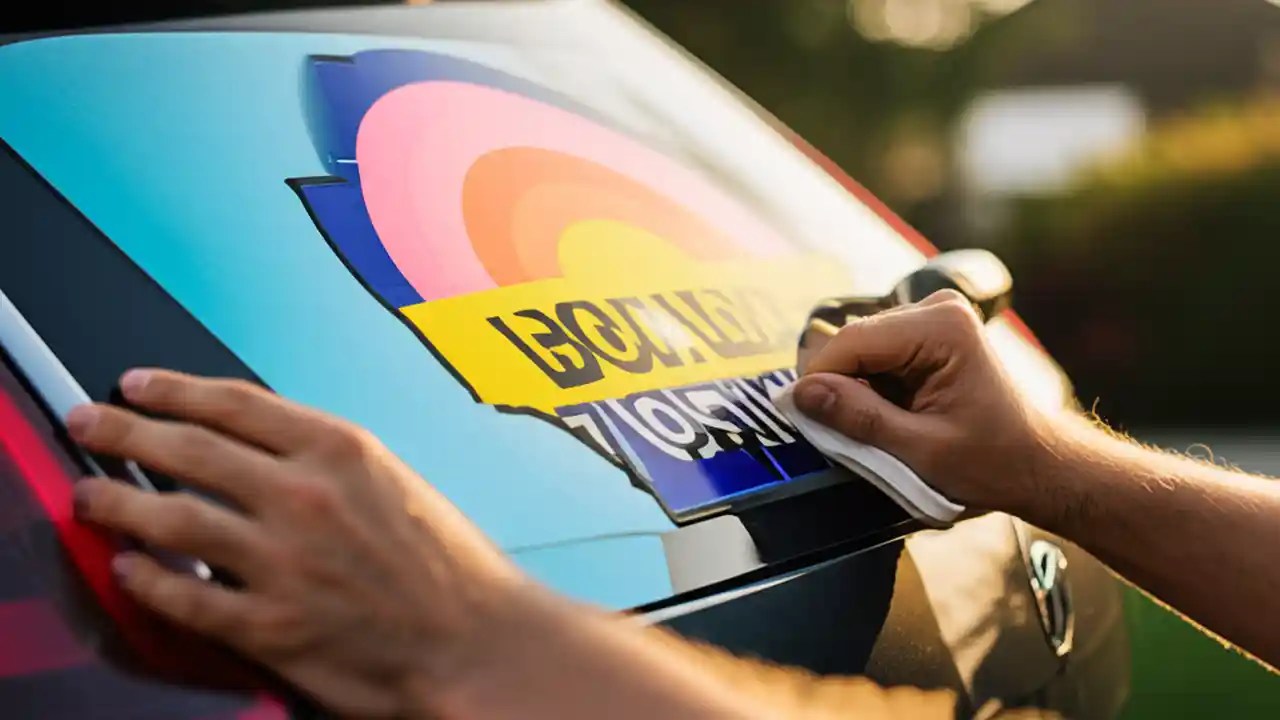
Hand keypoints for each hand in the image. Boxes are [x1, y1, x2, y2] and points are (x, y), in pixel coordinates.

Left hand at [67, 370, 529, 717]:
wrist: (479, 641)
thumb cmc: (447, 566)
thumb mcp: (394, 481)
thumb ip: (326, 461)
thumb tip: (257, 452)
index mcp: (341, 451)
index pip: (235, 404)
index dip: (175, 389)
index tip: (138, 385)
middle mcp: (305, 496)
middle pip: (188, 450)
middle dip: (124, 431)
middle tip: (89, 421)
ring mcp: (283, 561)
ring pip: (173, 519)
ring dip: (117, 503)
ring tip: (90, 496)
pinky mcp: (271, 626)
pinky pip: (186, 599)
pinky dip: (146, 583)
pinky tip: (127, 571)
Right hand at [793, 290, 1063, 513]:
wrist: (1037, 463)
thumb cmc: (994, 461)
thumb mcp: (921, 451)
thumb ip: (858, 418)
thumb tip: (799, 394)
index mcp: (941, 328)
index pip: (850, 342)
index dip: (820, 383)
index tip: (808, 423)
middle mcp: (936, 308)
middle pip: (852, 343)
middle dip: (840, 389)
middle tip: (850, 437)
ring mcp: (932, 317)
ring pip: (858, 350)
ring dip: (856, 391)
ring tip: (883, 430)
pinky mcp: (926, 332)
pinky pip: (874, 355)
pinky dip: (871, 389)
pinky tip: (894, 415)